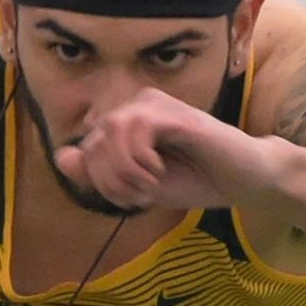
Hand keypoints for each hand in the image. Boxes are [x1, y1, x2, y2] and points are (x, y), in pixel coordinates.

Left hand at [55, 87, 282, 212]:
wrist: (244, 181)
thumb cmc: (197, 179)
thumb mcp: (140, 186)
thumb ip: (101, 174)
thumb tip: (62, 157)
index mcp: (128, 122)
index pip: (86, 147)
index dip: (97, 180)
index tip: (128, 199)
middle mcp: (139, 106)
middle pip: (94, 139)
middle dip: (109, 179)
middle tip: (139, 197)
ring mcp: (159, 106)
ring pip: (111, 129)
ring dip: (123, 170)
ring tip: (148, 186)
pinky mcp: (177, 114)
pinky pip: (137, 126)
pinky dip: (138, 158)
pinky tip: (157, 172)